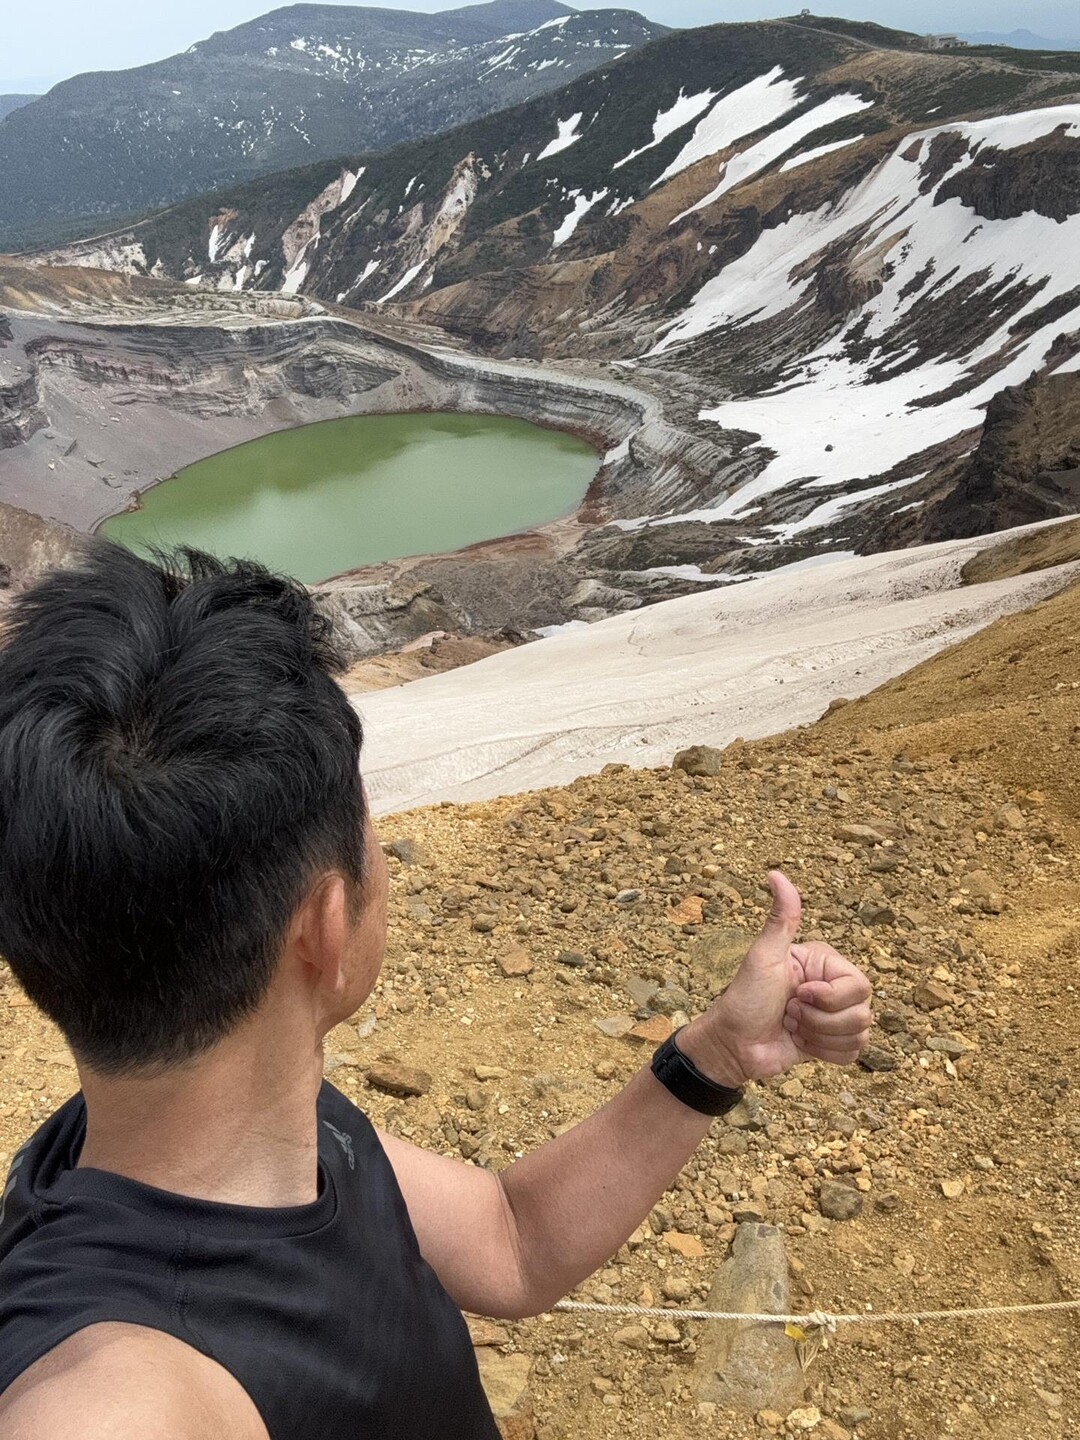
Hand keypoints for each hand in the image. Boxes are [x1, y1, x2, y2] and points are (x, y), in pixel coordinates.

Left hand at [679, 871, 871, 1085]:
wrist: (734, 1045)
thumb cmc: (745, 999)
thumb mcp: (763, 957)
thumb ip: (780, 920)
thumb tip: (775, 873)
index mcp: (824, 964)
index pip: (859, 985)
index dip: (830, 998)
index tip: (797, 995)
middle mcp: (834, 987)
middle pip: (862, 1012)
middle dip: (821, 1020)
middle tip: (790, 1012)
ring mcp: (834, 1016)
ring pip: (859, 1034)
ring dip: (819, 1037)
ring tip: (792, 1026)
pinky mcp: (832, 1043)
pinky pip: (853, 1053)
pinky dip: (825, 1054)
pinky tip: (800, 1043)